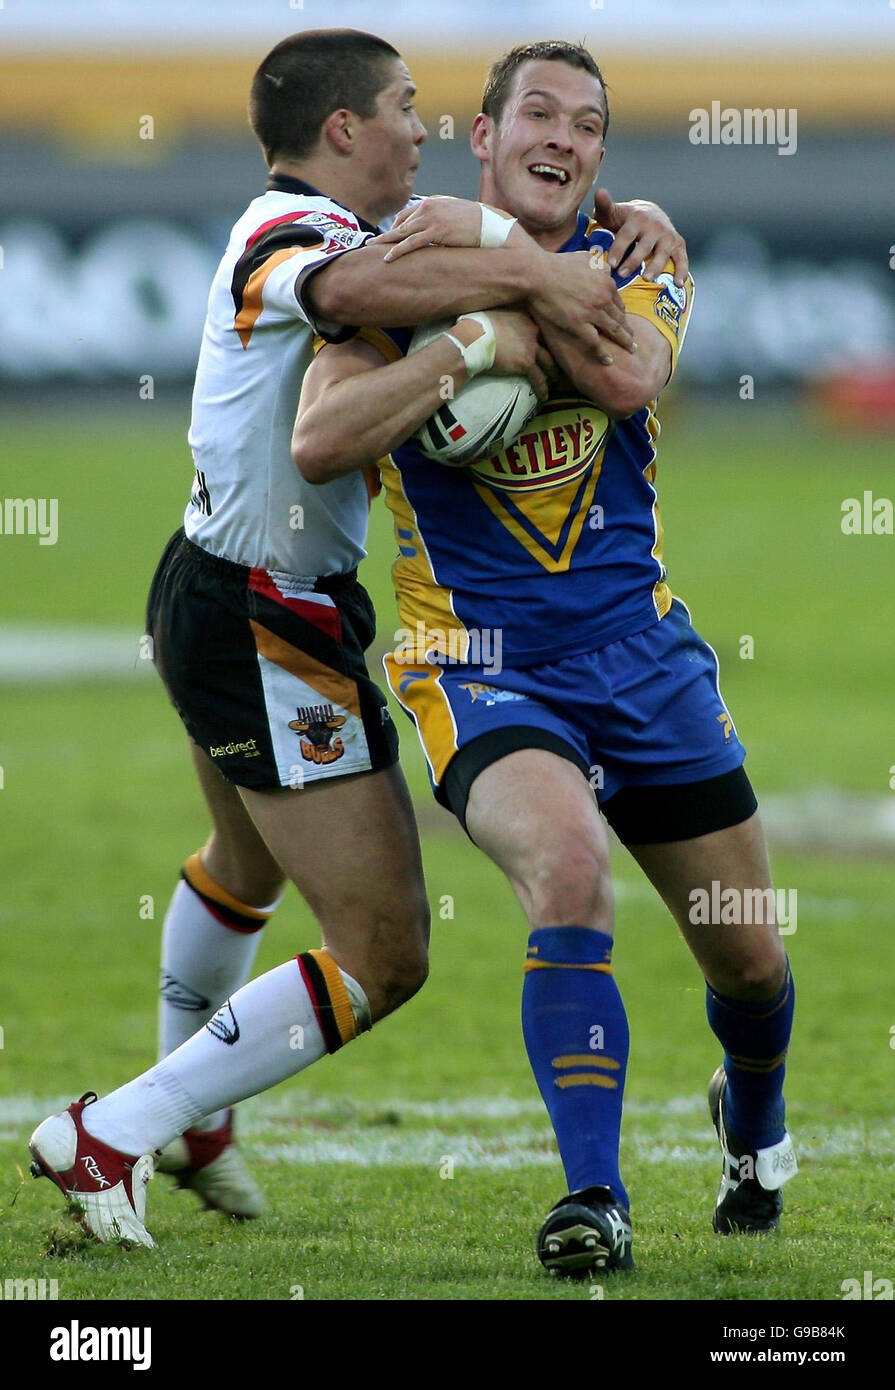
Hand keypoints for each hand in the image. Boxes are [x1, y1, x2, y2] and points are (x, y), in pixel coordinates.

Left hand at [375, 197, 483, 261]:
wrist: (489, 224)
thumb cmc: (475, 221)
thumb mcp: (454, 213)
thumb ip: (441, 217)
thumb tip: (436, 228)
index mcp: (431, 202)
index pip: (407, 214)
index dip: (395, 227)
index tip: (386, 237)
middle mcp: (428, 208)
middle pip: (400, 222)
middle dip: (384, 234)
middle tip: (369, 244)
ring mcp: (431, 219)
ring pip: (402, 232)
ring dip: (385, 242)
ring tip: (371, 251)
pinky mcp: (435, 232)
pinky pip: (411, 242)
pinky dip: (397, 250)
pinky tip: (388, 258)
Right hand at [453, 310, 551, 400]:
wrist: (473, 338)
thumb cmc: (475, 324)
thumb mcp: (492, 311)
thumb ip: (501, 315)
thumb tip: (492, 320)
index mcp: (524, 315)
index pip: (541, 325)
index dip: (545, 335)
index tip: (547, 341)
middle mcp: (532, 329)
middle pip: (550, 342)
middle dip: (555, 352)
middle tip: (558, 360)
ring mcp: (531, 346)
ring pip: (549, 362)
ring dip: (553, 372)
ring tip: (555, 379)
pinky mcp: (526, 363)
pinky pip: (539, 379)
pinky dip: (543, 388)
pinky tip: (544, 396)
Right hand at [526, 247, 634, 364]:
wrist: (538, 274)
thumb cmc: (557, 264)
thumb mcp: (584, 258)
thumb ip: (598, 264)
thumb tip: (605, 267)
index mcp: (606, 282)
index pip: (618, 302)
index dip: (622, 313)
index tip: (624, 321)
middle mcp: (603, 298)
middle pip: (620, 317)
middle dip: (628, 330)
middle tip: (633, 340)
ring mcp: (592, 312)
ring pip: (614, 330)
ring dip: (624, 341)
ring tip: (630, 349)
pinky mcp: (578, 325)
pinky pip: (595, 343)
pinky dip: (603, 353)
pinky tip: (608, 361)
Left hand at [593, 188, 688, 285]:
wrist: (651, 213)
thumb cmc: (626, 219)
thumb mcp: (614, 212)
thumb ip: (605, 205)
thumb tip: (600, 192)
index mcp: (637, 219)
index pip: (626, 236)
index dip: (618, 250)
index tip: (610, 265)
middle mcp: (654, 226)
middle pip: (643, 246)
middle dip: (633, 261)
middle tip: (623, 275)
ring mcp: (667, 235)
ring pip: (662, 253)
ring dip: (655, 267)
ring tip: (646, 279)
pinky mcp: (678, 244)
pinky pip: (681, 258)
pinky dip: (682, 271)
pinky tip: (678, 283)